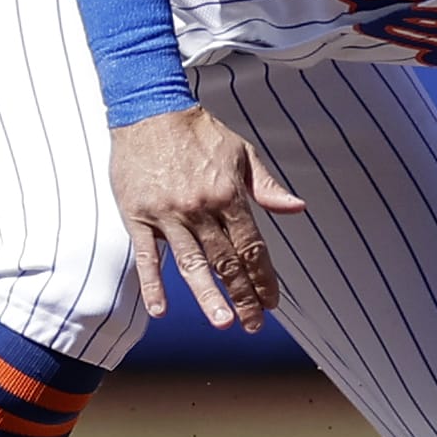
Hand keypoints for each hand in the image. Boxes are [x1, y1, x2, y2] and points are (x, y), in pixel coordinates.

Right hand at [109, 106, 305, 332]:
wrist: (149, 111)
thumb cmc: (199, 133)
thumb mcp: (242, 154)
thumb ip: (267, 187)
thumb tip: (298, 208)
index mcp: (229, 195)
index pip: (252, 246)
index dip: (263, 277)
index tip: (272, 301)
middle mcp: (201, 209)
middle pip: (226, 261)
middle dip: (243, 295)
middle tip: (253, 324)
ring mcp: (168, 215)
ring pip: (191, 264)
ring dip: (208, 296)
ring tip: (224, 322)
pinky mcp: (138, 216)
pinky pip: (148, 256)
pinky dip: (154, 283)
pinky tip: (161, 310)